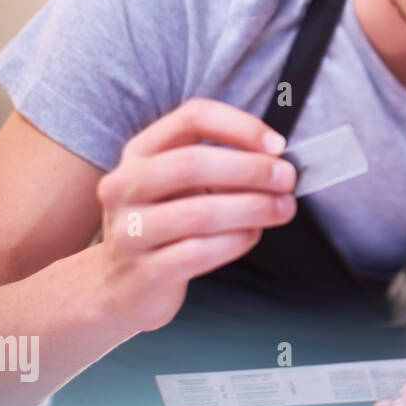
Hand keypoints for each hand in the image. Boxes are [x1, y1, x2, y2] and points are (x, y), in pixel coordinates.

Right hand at [95, 97, 297, 331]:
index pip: (192, 118)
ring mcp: (128, 230)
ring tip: (282, 209)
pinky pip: (198, 252)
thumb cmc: (164, 228)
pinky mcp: (142, 271)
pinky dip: (235, 241)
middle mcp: (126, 186)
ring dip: (253, 208)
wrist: (118, 287)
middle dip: (252, 169)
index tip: (278, 145)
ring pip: (199, 212)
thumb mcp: (180, 187)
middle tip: (287, 180)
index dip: (241, 126)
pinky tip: (252, 235)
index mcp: (140, 152)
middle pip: (193, 163)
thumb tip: (277, 164)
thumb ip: (221, 168)